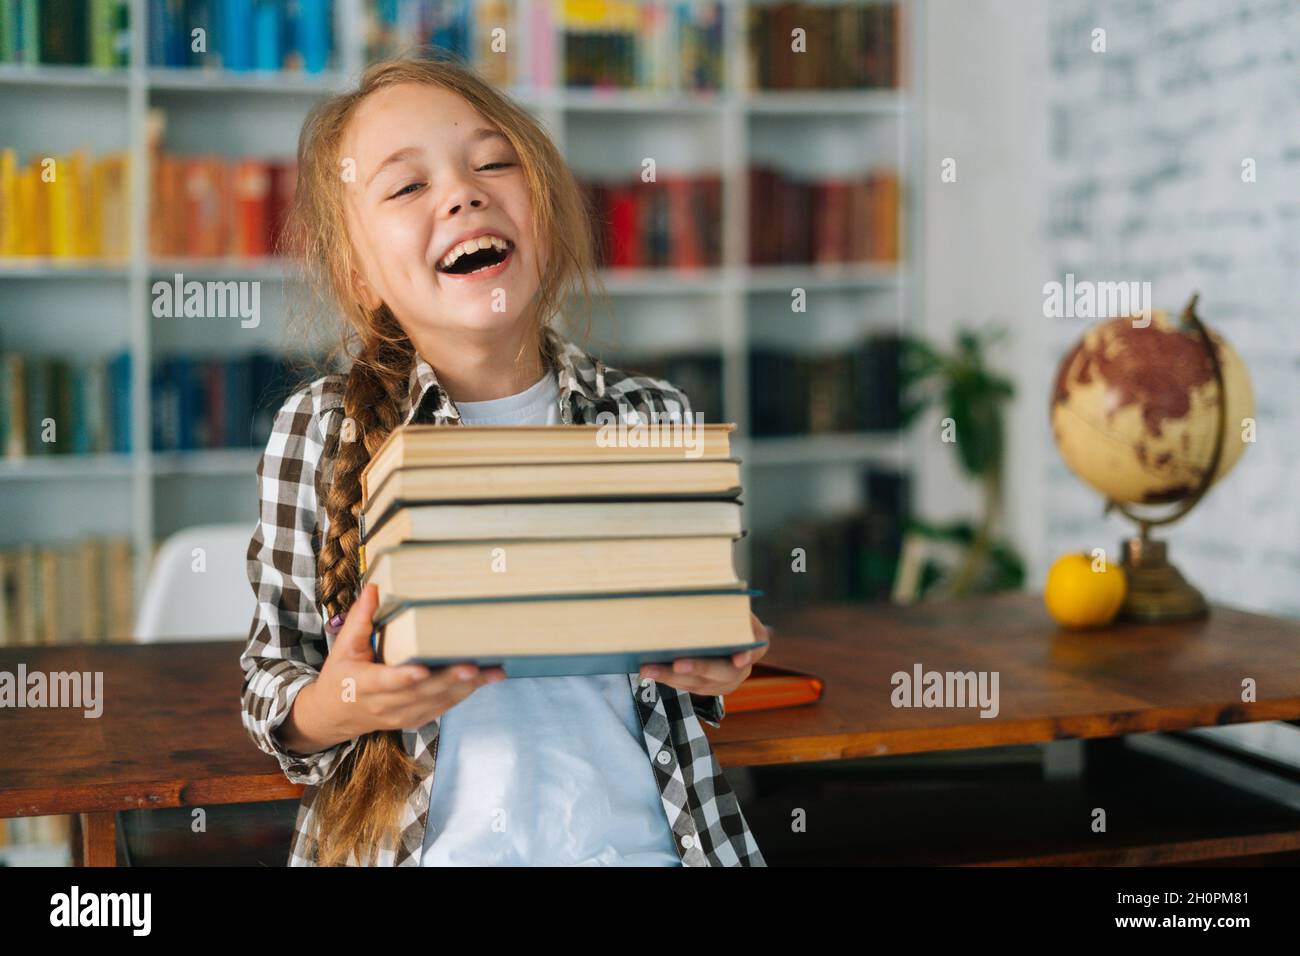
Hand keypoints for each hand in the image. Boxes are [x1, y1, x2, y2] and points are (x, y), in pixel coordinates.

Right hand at [304, 584, 505, 743]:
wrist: (337, 714)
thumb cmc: (341, 676)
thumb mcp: (344, 646)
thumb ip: (361, 618)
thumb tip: (375, 587)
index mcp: (364, 685)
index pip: (386, 681)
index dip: (404, 678)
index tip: (420, 670)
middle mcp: (385, 704)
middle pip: (421, 692)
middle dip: (449, 679)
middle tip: (473, 666)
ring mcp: (403, 715)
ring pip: (438, 702)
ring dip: (467, 687)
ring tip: (493, 672)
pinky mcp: (416, 718)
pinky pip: (443, 706)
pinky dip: (464, 693)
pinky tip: (484, 679)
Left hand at [638, 612, 771, 696]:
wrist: (717, 630)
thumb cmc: (719, 610)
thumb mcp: (725, 602)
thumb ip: (717, 599)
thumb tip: (694, 586)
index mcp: (754, 639)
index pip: (755, 646)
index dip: (747, 653)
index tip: (739, 658)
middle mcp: (743, 665)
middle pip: (724, 671)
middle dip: (698, 667)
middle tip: (677, 664)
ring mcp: (727, 681)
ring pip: (700, 682)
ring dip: (671, 676)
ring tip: (648, 668)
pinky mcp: (709, 688)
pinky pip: (688, 686)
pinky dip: (668, 679)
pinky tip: (650, 671)